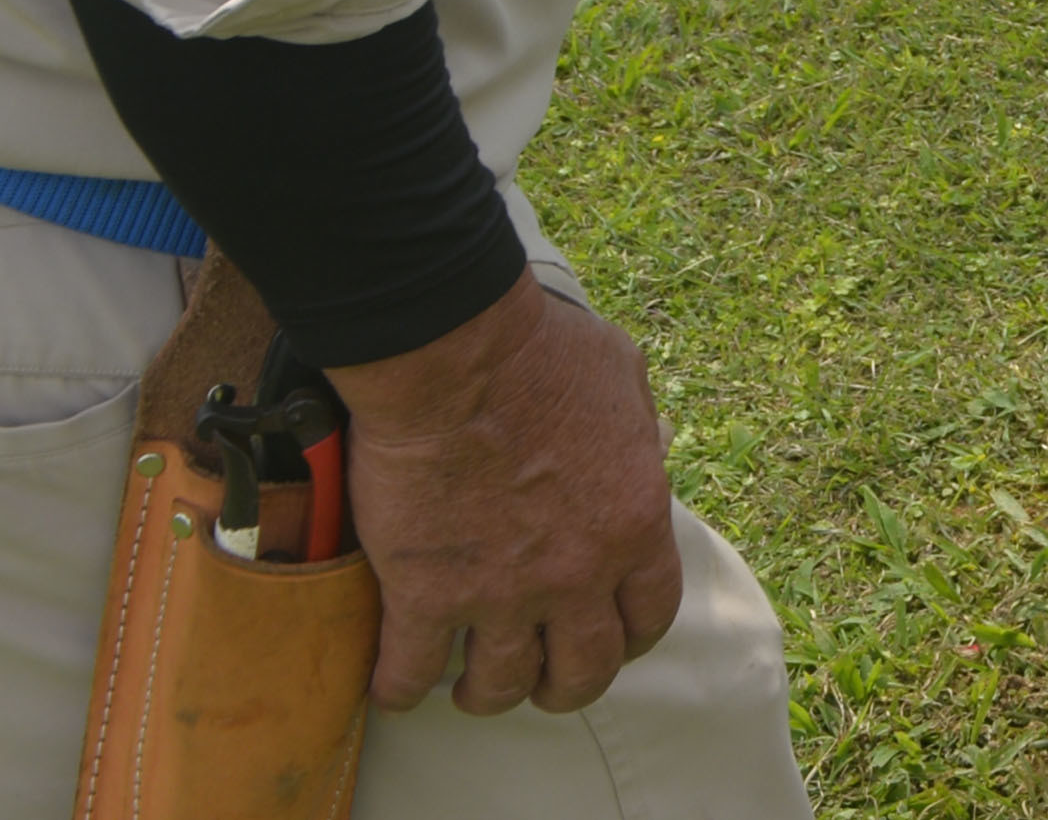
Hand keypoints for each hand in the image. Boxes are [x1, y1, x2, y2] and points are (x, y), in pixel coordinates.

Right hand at [334, 277, 682, 718]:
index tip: (612, 643)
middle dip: (564, 686)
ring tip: (470, 690)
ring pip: (502, 685)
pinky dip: (402, 687)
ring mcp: (501, 593)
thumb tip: (643, 445)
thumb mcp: (625, 382)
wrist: (456, 356)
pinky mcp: (426, 595)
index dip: (629, 639)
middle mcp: (577, 574)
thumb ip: (638, 432)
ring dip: (488, 693)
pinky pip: (412, 670)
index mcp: (634, 526)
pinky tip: (397, 689)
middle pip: (584, 671)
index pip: (649, 616)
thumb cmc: (541, 353)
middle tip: (542, 682)